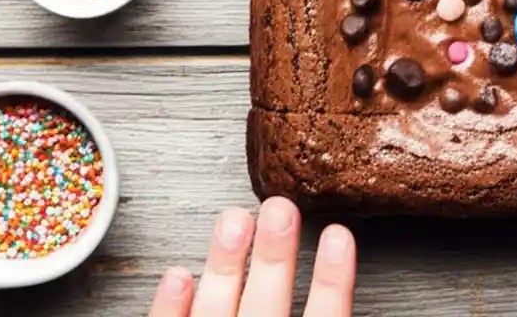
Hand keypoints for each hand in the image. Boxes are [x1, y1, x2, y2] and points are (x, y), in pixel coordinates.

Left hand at [148, 197, 355, 316]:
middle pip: (268, 304)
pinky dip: (171, 306)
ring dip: (226, 264)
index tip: (338, 235)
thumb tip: (346, 304)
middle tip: (279, 209)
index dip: (332, 278)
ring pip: (216, 309)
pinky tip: (179, 275)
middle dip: (274, 254)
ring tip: (234, 219)